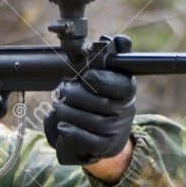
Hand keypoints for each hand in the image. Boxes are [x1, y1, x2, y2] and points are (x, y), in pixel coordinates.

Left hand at [44, 39, 136, 165]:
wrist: (108, 136)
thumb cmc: (105, 99)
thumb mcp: (111, 78)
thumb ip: (114, 57)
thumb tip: (119, 39)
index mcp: (127, 91)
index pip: (121, 85)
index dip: (102, 80)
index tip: (86, 77)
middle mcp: (125, 112)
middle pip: (101, 103)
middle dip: (76, 95)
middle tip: (62, 90)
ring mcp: (115, 131)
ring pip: (90, 121)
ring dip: (68, 112)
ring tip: (58, 106)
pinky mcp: (104, 147)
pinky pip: (87, 141)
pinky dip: (71, 132)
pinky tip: (62, 125)